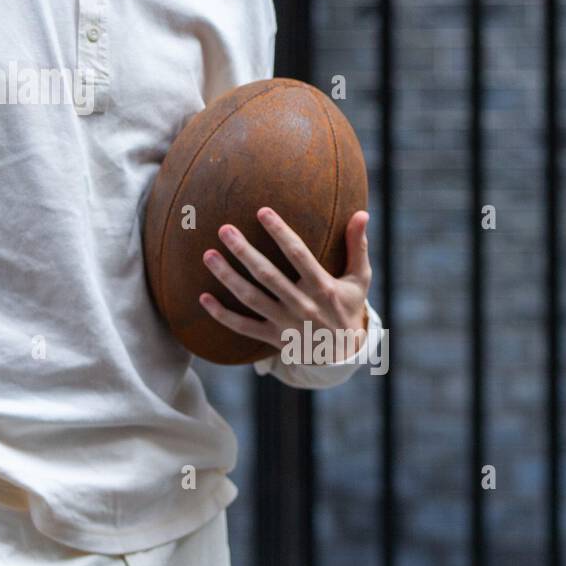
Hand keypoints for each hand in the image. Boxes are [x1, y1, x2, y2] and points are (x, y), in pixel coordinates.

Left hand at [199, 207, 371, 364]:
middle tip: (224, 229)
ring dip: (227, 277)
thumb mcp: (360, 279)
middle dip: (244, 252)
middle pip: (268, 275)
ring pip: (251, 298)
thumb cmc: (349, 307)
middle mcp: (302, 305)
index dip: (280, 233)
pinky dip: (222, 315)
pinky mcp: (273, 338)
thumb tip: (362, 212)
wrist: (345, 355)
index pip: (298, 254)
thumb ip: (357, 246)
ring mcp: (285, 323)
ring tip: (208, 255)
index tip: (262, 211)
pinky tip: (203, 298)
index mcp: (323, 286)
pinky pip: (243, 327)